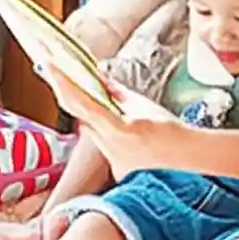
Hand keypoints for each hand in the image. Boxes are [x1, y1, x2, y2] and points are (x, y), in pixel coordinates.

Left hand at [46, 64, 183, 178]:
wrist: (190, 162)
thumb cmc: (172, 132)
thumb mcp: (143, 106)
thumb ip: (118, 95)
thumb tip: (100, 81)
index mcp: (117, 129)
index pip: (79, 103)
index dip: (61, 83)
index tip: (48, 66)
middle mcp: (110, 149)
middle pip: (82, 119)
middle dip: (77, 100)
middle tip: (71, 80)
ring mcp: (113, 164)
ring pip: (94, 134)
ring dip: (98, 120)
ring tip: (118, 110)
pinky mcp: (117, 173)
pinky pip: (107, 148)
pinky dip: (113, 137)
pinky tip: (133, 136)